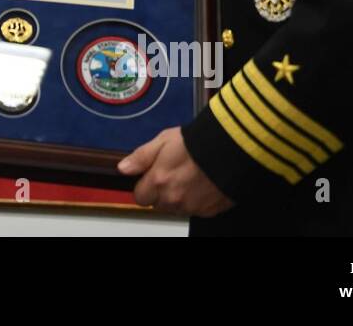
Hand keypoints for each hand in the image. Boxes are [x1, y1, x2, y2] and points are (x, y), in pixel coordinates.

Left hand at [118, 127, 233, 216]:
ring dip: (179, 198)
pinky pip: (196, 210)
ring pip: (177, 208)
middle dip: (162, 192)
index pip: (140, 197)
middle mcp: (174, 199)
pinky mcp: (210, 211)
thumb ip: (141, 157)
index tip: (152, 176)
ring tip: (189, 177)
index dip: (144, 186)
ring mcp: (193, 207)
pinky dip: (197, 201)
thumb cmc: (196, 141)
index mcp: (159, 182)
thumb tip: (123, 168)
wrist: (229, 147)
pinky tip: (202, 184)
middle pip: (159, 204)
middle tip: (173, 173)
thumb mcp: (162, 141)